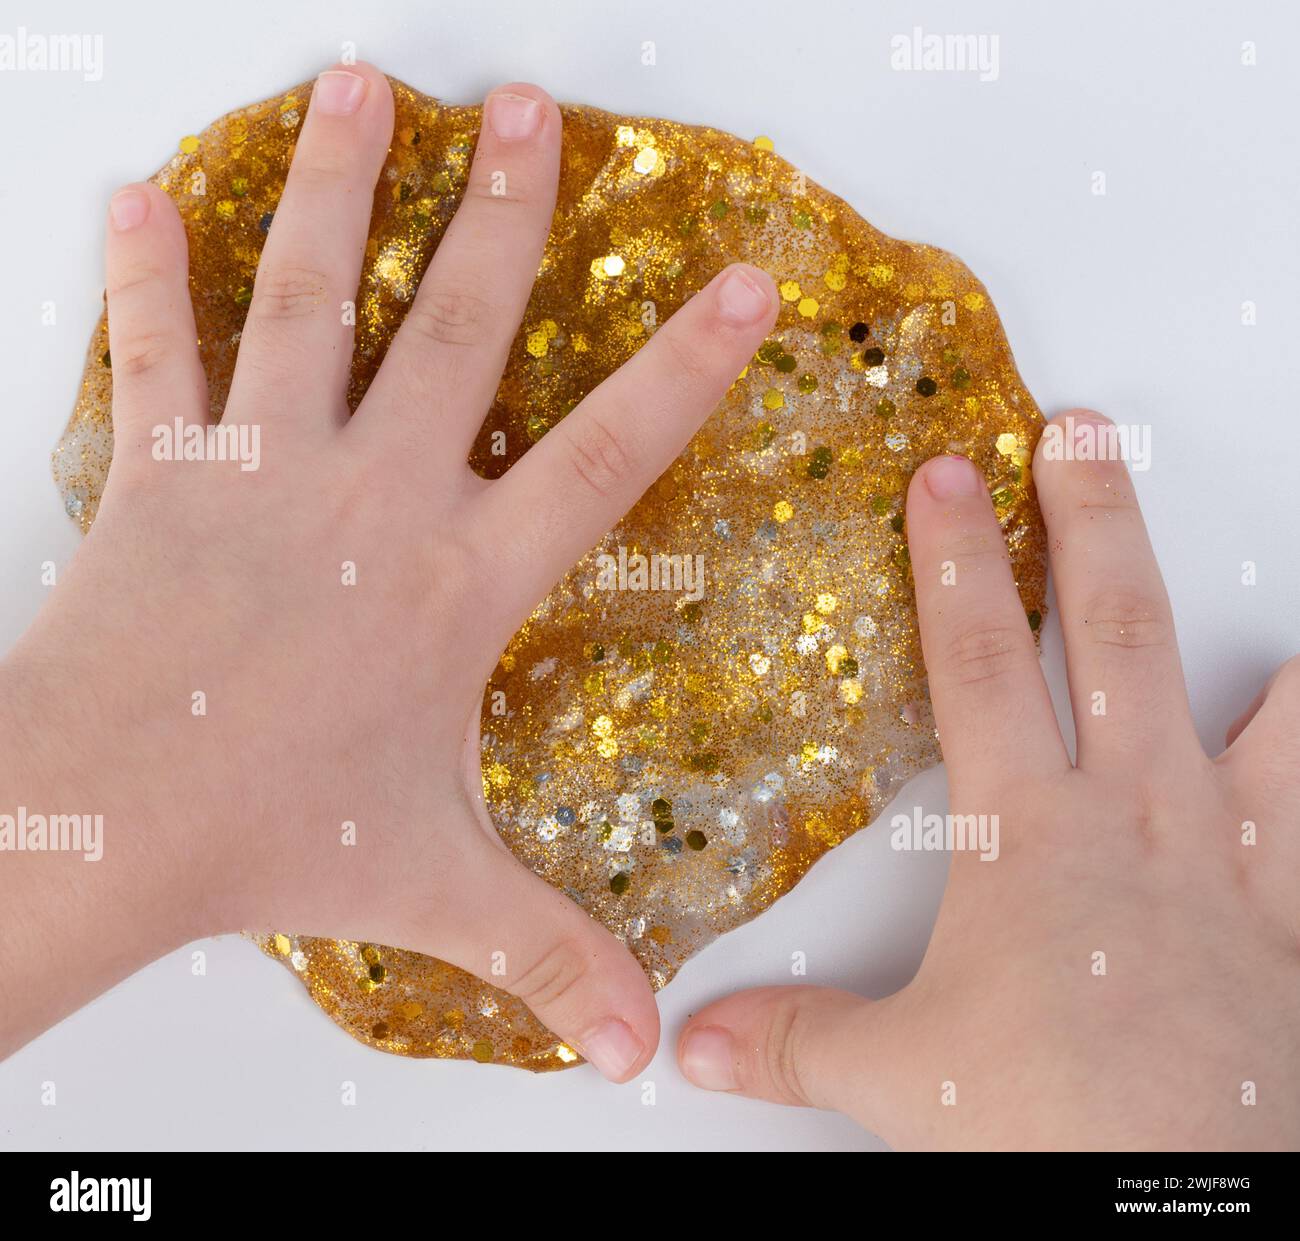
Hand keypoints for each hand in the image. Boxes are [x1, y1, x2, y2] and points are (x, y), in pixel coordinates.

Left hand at [0, 64, 777, 1074]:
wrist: (101, 821)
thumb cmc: (271, 839)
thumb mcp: (437, 892)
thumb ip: (549, 955)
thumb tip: (638, 1051)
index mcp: (457, 580)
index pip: (605, 454)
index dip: (685, 365)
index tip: (739, 280)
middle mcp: (372, 496)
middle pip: (459, 327)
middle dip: (509, 212)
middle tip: (535, 109)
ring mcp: (263, 468)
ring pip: (311, 295)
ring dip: (339, 187)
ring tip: (363, 87)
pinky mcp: (165, 471)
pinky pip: (158, 352)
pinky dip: (147, 272)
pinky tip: (139, 196)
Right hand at [676, 412, 1299, 1148]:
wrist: (1190, 1187)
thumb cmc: (1053, 1118)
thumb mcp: (903, 1078)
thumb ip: (795, 1042)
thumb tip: (695, 1044)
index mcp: (1030, 832)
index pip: (977, 660)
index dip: (955, 560)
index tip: (946, 478)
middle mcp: (1136, 814)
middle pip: (1110, 632)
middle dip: (1092, 520)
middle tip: (1082, 431)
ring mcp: (1228, 852)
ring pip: (1253, 704)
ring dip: (1240, 629)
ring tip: (1248, 563)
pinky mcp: (1291, 907)